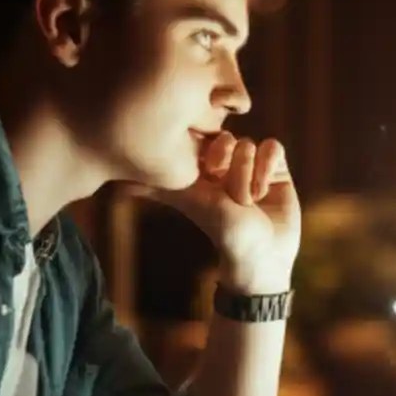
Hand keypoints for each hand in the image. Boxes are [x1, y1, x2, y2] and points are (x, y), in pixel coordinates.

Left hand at [143, 133, 299, 293]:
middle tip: (233, 195)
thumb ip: (166, 185)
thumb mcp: (193, 203)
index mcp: (201, 171)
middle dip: (233, 167)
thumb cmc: (224, 234)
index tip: (211, 174)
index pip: (203, 139)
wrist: (262, 256)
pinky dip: (268, 167)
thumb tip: (120, 185)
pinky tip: (266, 189)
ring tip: (251, 200)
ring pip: (251, 144)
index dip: (210, 153)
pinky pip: (273, 146)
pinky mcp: (275, 168)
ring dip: (251, 174)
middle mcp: (225, 166)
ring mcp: (251, 166)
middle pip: (228, 139)